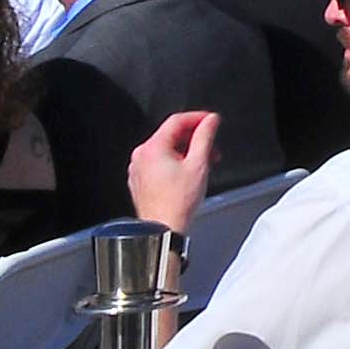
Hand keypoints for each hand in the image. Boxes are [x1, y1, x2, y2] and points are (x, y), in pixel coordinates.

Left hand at [128, 110, 218, 237]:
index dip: (198, 118)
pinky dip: (174, 164)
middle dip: (194, 140)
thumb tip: (210, 121)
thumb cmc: (177, 204)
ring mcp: (138, 169)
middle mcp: (141, 155)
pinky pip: (158, 163)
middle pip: (171, 136)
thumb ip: (205, 137)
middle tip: (212, 149)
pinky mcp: (139, 181)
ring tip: (202, 165)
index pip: (177, 121)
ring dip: (186, 153)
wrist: (162, 230)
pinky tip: (187, 175)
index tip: (211, 121)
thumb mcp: (198, 164)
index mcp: (152, 148)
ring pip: (166, 150)